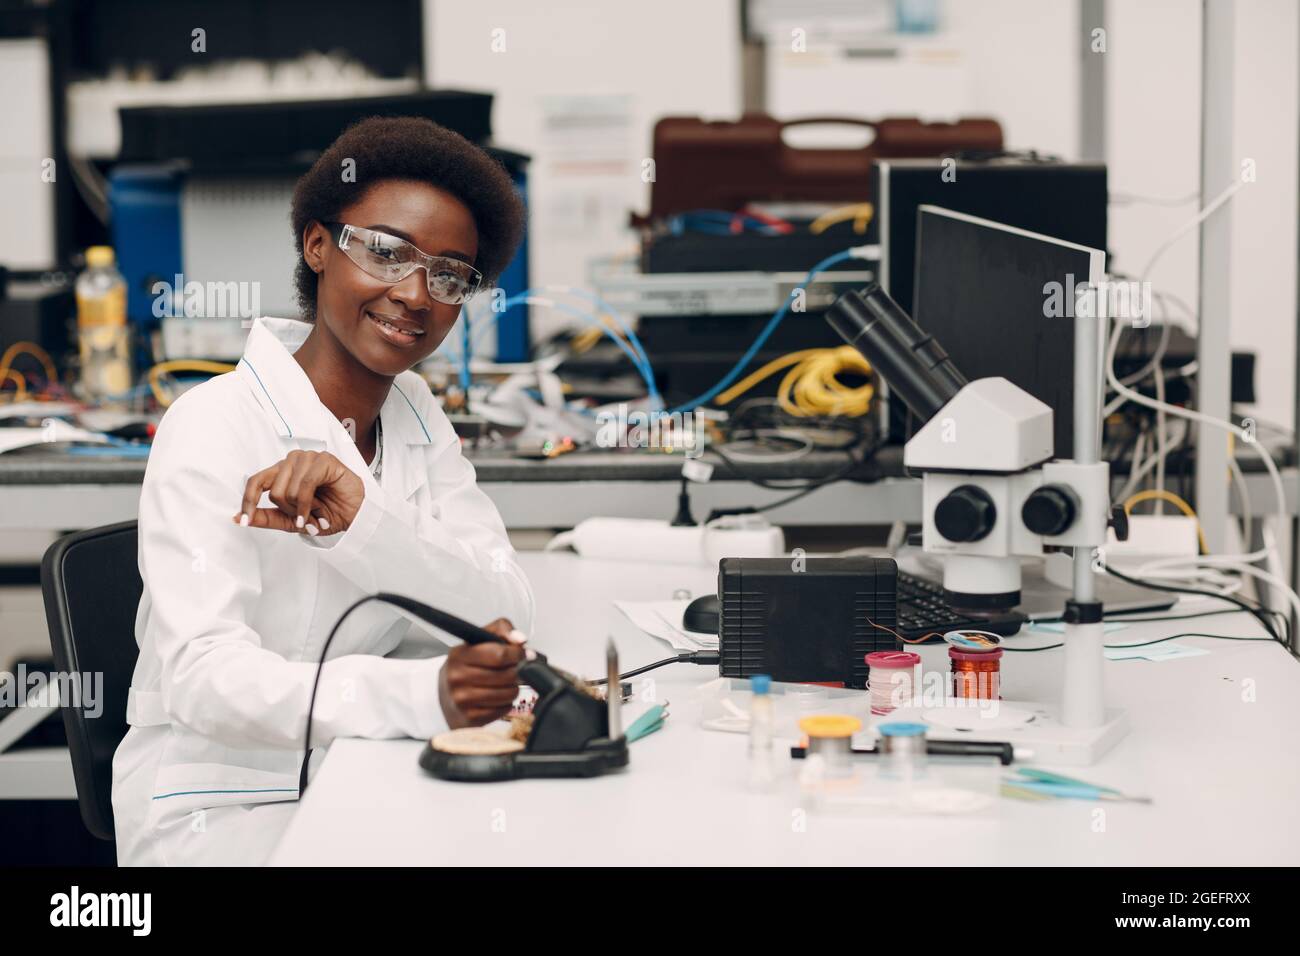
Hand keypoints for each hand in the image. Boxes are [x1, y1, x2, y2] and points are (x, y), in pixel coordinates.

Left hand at [233, 450, 364, 535]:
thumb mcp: (290, 521)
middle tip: (305, 516)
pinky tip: (316, 512)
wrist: (354, 516)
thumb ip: (266, 518)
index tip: (244, 520)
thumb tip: (238, 518)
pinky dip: (308, 504)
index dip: (248, 501)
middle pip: (273, 490)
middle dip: (289, 511)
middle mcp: (292, 462)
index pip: (255, 482)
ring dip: (301, 509)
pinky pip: (304, 485)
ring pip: (287, 490)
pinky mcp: (324, 460)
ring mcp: (308, 459)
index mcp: (281, 473)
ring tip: (316, 511)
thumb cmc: (327, 513)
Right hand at [439, 618, 527, 727]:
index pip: (499, 654)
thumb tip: (520, 639)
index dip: (518, 654)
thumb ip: (501, 630)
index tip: (524, 654)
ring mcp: (462, 699)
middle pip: (507, 675)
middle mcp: (458, 677)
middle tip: (517, 670)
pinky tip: (497, 697)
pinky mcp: (470, 717)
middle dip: (518, 672)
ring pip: (508, 694)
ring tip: (506, 683)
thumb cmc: (466, 666)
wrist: (444, 694)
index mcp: (459, 655)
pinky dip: (506, 703)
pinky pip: (503, 709)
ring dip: (513, 688)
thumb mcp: (479, 640)